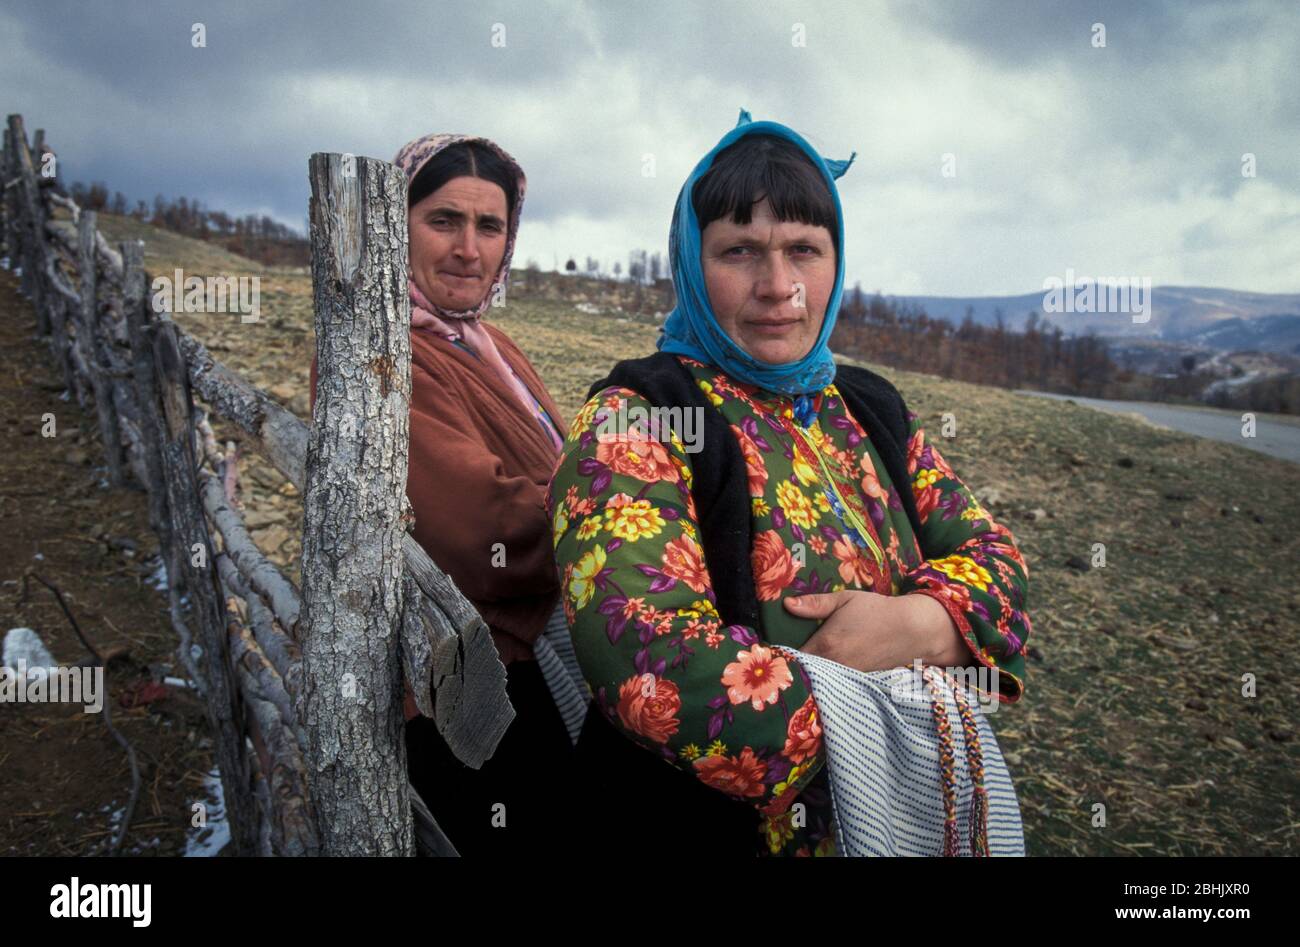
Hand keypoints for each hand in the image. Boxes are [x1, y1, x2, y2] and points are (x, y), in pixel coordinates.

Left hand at [782, 590, 966, 672]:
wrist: (912, 630)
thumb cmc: (876, 611)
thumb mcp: (844, 600)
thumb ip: (814, 604)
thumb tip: (787, 605)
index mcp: (826, 644)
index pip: (792, 658)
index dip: (779, 658)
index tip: (767, 654)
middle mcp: (834, 665)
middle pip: (802, 674)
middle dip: (790, 670)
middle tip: (775, 665)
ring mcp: (845, 676)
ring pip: (817, 681)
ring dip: (806, 676)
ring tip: (793, 670)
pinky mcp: (856, 681)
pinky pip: (832, 684)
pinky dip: (822, 681)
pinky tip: (817, 675)